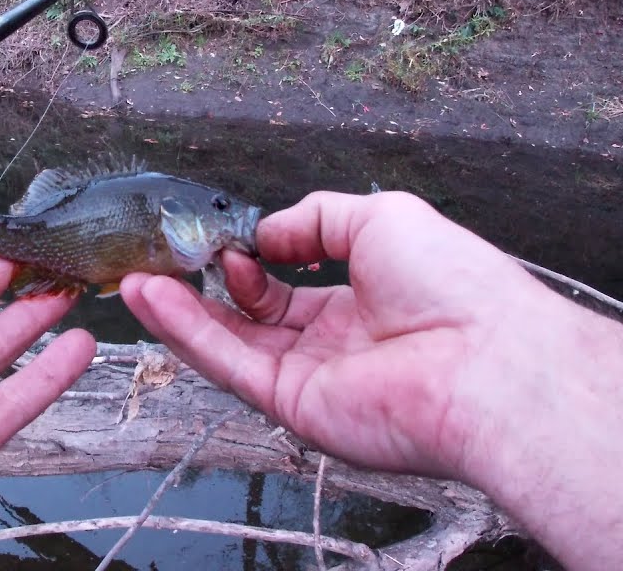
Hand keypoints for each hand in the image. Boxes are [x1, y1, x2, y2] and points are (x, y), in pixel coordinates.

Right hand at [121, 190, 582, 480]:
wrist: (485, 360)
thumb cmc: (456, 285)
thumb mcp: (380, 216)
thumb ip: (315, 218)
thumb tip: (266, 231)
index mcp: (362, 302)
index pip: (288, 287)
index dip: (252, 260)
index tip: (224, 238)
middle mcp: (333, 344)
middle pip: (250, 317)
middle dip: (204, 288)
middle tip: (162, 259)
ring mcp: (312, 377)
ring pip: (229, 343)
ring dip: (179, 311)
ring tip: (137, 277)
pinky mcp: (294, 406)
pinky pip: (230, 365)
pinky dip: (187, 333)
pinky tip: (155, 300)